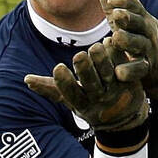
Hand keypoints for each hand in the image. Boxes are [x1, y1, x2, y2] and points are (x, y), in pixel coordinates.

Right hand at [25, 39, 149, 132]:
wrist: (125, 117)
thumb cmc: (90, 103)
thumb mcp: (71, 99)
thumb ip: (50, 88)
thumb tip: (27, 79)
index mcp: (83, 105)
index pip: (72, 95)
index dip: (65, 83)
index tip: (58, 68)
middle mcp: (100, 100)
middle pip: (92, 84)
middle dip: (85, 70)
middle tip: (79, 55)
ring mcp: (117, 90)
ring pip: (108, 73)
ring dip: (102, 60)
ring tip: (95, 47)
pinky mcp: (131, 79)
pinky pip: (124, 65)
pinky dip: (117, 53)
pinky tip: (110, 41)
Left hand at [94, 0, 157, 100]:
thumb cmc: (134, 35)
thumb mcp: (123, 19)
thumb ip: (110, 1)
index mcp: (140, 17)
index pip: (134, 4)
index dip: (124, 0)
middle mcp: (147, 31)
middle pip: (138, 22)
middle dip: (128, 17)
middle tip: (115, 15)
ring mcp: (148, 49)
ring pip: (139, 43)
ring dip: (127, 40)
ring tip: (114, 38)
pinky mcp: (146, 68)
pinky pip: (139, 69)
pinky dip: (129, 71)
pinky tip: (118, 72)